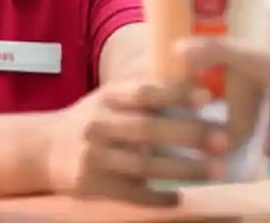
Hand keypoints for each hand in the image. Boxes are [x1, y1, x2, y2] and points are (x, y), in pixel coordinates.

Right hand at [44, 80, 229, 205]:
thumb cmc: (93, 119)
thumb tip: (192, 71)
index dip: (176, 92)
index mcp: (108, 98)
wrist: (45, 149)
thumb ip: (143, 89)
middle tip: (224, 139)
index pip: (144, 92)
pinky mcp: (92, 185)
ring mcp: (94, 157)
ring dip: (185, 169)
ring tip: (218, 171)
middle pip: (149, 130)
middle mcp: (100, 124)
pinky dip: (157, 197)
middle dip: (189, 134)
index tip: (208, 96)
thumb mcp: (110, 97)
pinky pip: (131, 193)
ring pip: (145, 165)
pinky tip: (180, 197)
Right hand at [176, 34, 269, 179]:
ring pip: (260, 111)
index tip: (192, 51)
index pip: (250, 40)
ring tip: (206, 123)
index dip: (223, 43)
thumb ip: (227, 53)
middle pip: (252, 78)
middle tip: (192, 91)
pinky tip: (237, 150)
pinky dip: (256, 146)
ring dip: (238, 119)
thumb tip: (180, 46)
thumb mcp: (269, 65)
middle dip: (225, 85)